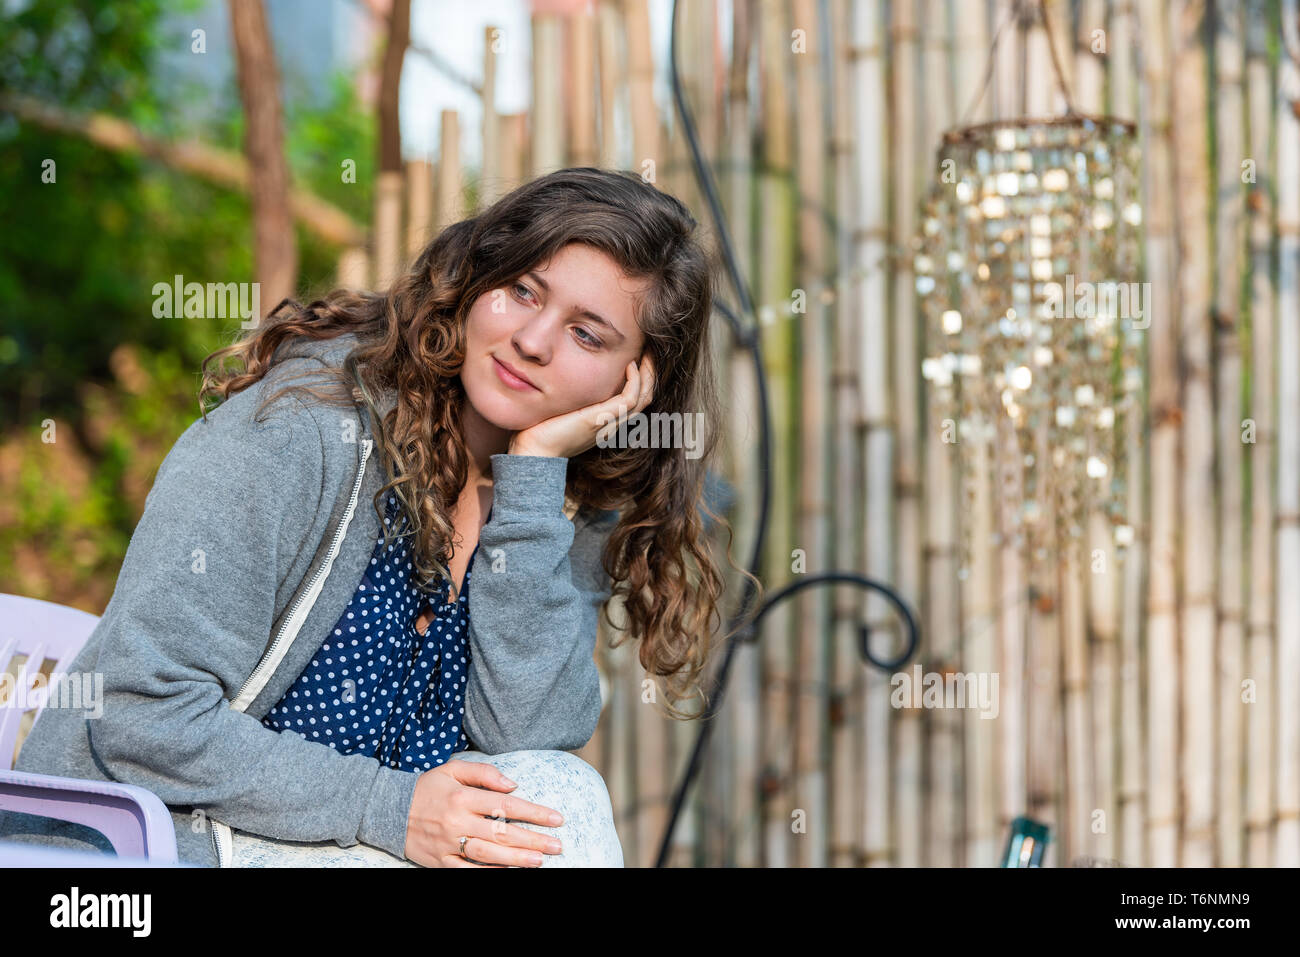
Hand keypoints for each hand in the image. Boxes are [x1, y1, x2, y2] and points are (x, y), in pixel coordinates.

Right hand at [403, 760, 564, 866]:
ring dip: (516, 859)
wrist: (387, 809)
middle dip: (532, 839)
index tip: (556, 818)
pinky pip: (466, 871)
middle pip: (501, 832)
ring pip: (487, 854)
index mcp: (463, 797)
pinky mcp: (439, 861)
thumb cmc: (427, 787)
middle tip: (557, 845)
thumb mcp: (453, 769)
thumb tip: (513, 784)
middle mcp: (457, 821)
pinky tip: (508, 873)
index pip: (506, 805)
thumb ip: (484, 773)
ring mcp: (448, 843)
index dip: (533, 812)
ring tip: (540, 861)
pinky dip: (488, 873)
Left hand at [508, 355, 655, 458]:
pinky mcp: (601, 419)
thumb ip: (569, 396)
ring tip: (646, 353)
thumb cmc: (540, 432)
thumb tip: (562, 375)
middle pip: (644, 397)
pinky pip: (630, 399)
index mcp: (604, 422)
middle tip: (650, 351)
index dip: (641, 379)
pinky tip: (629, 366)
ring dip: (648, 374)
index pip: (634, 400)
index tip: (637, 356)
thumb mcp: (561, 409)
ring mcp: (608, 423)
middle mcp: (611, 423)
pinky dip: (634, 381)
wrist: (534, 452)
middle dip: (650, 373)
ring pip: (643, 398)